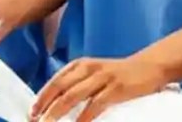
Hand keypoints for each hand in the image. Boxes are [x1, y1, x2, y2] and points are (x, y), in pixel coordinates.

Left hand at [30, 57, 170, 121]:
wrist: (149, 66)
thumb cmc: (119, 74)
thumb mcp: (95, 73)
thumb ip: (77, 84)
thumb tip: (55, 105)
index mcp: (81, 64)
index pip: (55, 80)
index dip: (41, 96)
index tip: (31, 112)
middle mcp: (89, 68)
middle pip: (60, 87)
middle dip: (44, 105)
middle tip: (34, 120)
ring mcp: (102, 77)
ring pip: (73, 96)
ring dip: (57, 112)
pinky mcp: (116, 88)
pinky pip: (95, 104)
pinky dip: (84, 117)